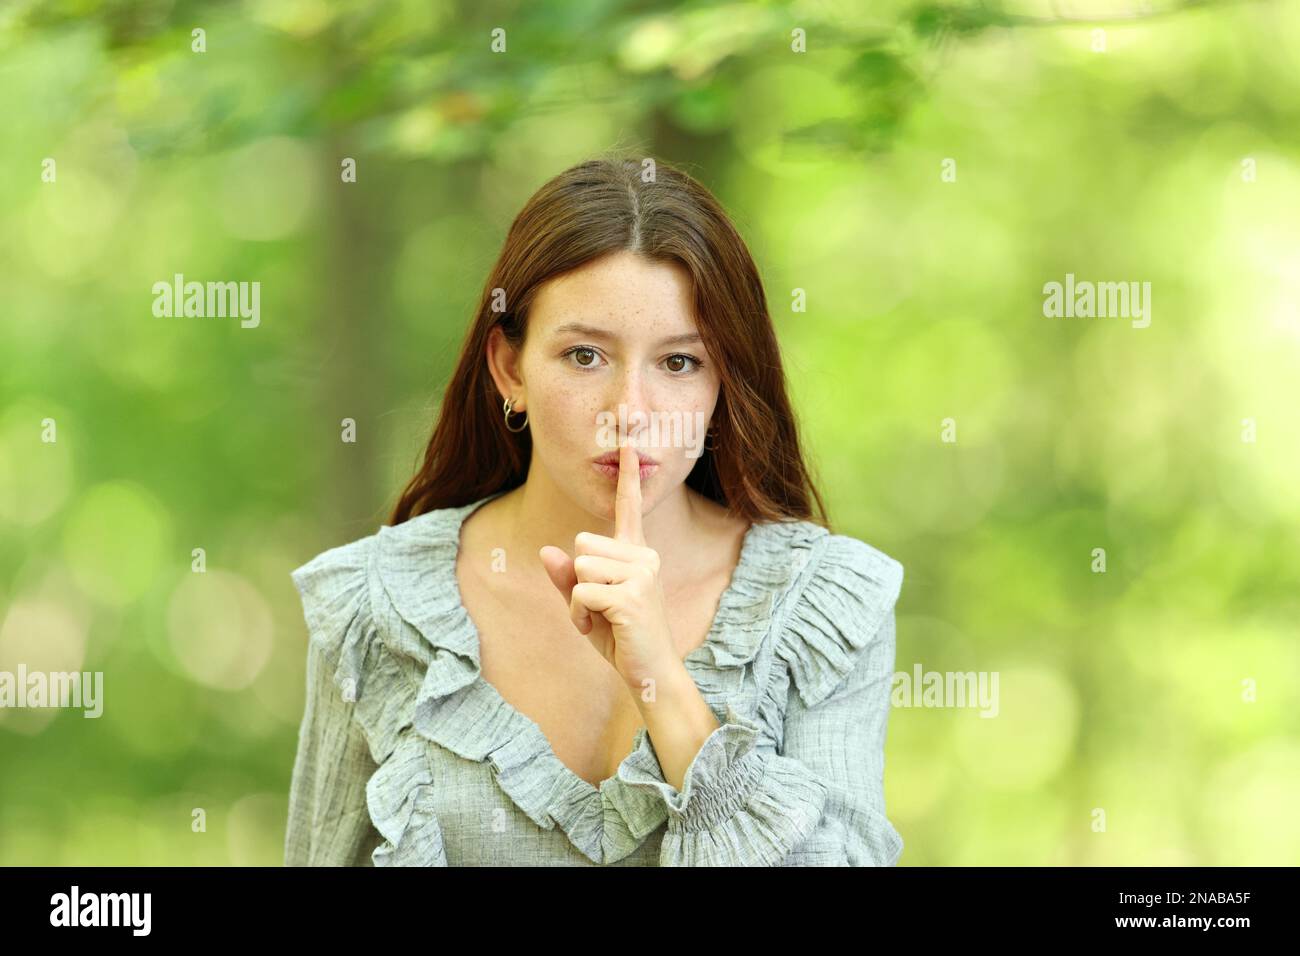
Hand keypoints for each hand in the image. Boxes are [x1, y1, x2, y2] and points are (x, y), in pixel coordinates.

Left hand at [538, 442, 677, 689]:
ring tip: (601, 619)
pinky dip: (578, 616)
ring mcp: (641, 574)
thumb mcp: (586, 604)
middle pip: (581, 544)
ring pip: (580, 568)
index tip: (630, 445)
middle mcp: (644, 556)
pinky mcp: (631, 594)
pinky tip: (598, 629)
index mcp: (636, 554)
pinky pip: (580, 593)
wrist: (650, 672)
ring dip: (577, 601)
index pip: (629, 509)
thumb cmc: (620, 637)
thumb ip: (567, 578)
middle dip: (578, 579)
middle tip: (599, 608)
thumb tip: (547, 550)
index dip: (627, 477)